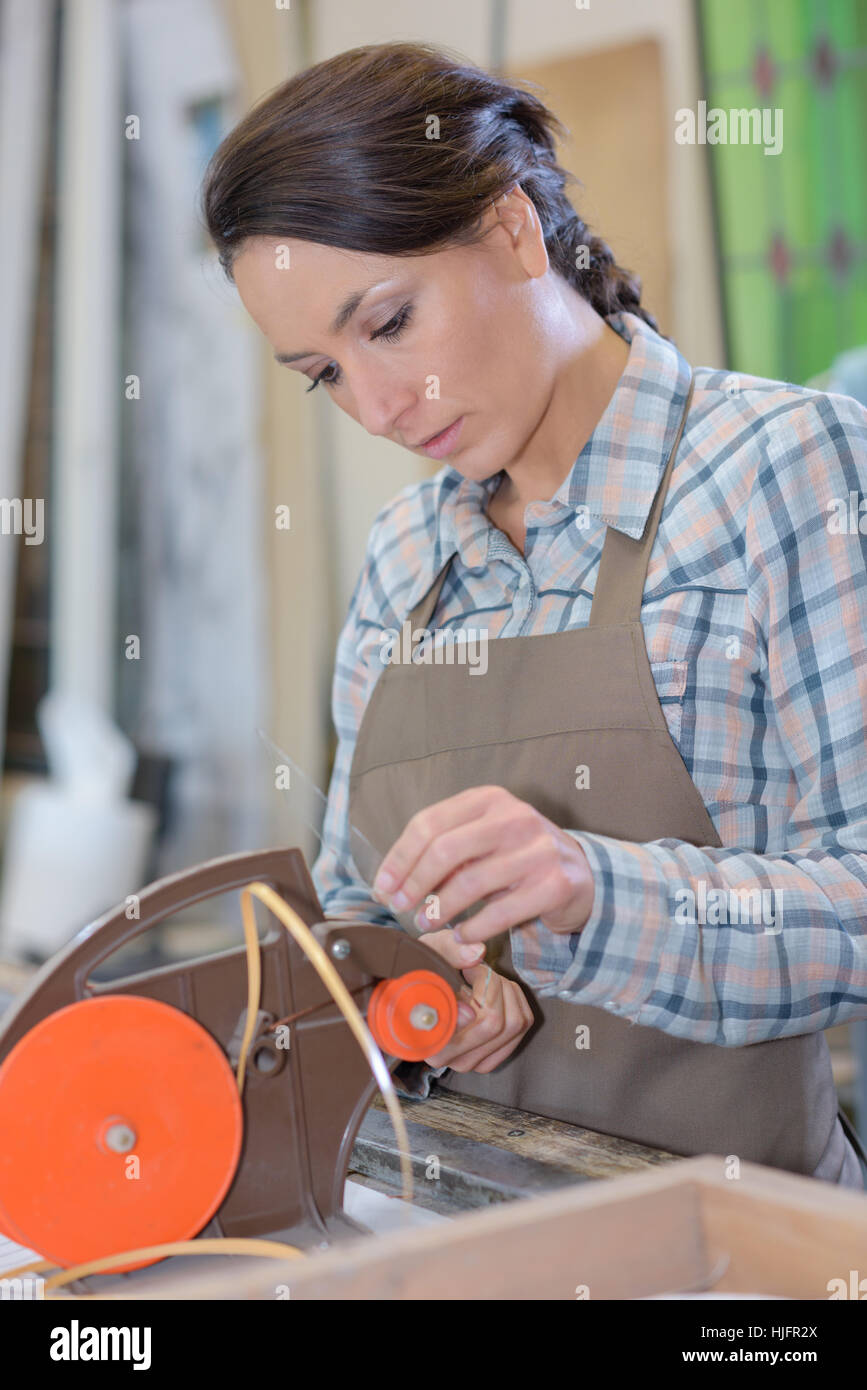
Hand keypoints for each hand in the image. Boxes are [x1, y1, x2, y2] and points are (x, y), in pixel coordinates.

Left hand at [373, 786, 594, 944]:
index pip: (430, 822)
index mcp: (489, 799)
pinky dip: (473, 928)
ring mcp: (538, 850)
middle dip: (415, 883)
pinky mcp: (554, 884)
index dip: (400, 857)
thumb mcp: (484, 839)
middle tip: (399, 905)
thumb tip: (394, 881)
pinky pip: (500, 913)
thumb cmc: (516, 855)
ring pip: (471, 883)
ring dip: (440, 908)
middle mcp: (514, 818)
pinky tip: (460, 934)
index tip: (383, 885)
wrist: (580, 872)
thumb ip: (447, 851)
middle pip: (446, 850)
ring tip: (425, 922)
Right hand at [416, 927, 533, 1071]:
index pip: (474, 1026)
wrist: (422, 986)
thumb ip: (448, 950)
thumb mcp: (428, 951)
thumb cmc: (423, 969)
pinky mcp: (496, 1055)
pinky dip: (514, 997)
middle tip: (475, 970)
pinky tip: (494, 989)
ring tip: (483, 978)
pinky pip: (524, 1023)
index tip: (468, 973)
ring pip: (515, 1023)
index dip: (482, 994)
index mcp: (432, 1043)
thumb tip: (477, 954)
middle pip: (496, 1023)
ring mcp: (477, 1062)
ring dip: (504, 989)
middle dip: (493, 984)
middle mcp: (453, 1060)